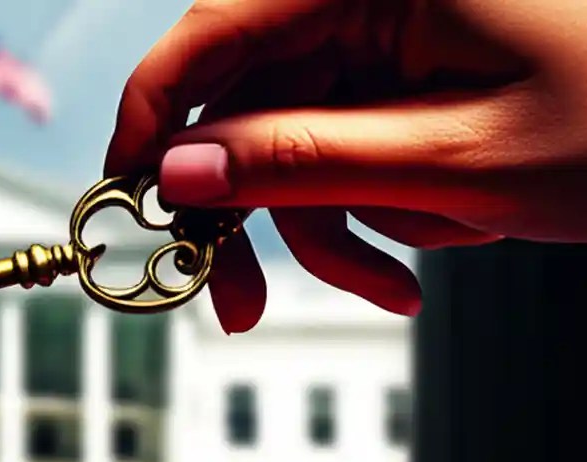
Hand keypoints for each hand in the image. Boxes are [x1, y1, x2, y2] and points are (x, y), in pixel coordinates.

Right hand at [110, 0, 586, 332]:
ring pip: (297, 138)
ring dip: (329, 224)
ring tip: (395, 282)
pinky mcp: (417, 69)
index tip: (128, 204)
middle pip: (246, 101)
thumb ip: (302, 157)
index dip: (151, 122)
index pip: (209, 34)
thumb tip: (180, 169)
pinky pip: (351, 143)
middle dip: (249, 211)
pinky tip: (430, 246)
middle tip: (239, 304)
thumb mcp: (458, 157)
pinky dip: (374, 208)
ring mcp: (396, 32)